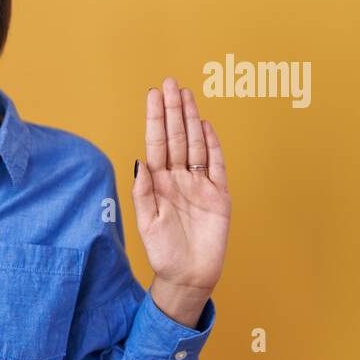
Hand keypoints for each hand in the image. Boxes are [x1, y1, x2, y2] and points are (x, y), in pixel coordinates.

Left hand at [133, 76, 230, 308]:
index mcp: (157, 183)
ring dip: (190, 119)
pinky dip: (212, 144)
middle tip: (171, 82)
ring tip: (186, 94)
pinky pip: (216, 164)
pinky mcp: (218, 195)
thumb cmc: (163, 252)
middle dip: (173, 109)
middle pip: (176, 137)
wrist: (188, 276)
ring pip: (195, 144)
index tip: (153, 94)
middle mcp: (177, 179)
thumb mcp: (146, 223)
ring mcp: (199, 185)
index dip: (155, 118)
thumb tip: (140, 161)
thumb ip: (143, 192)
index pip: (155, 143)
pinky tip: (205, 126)